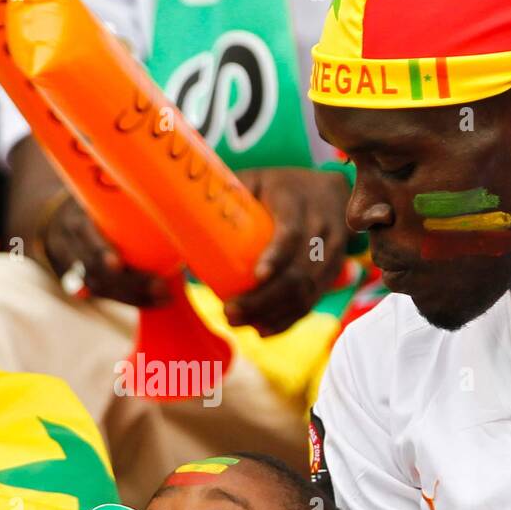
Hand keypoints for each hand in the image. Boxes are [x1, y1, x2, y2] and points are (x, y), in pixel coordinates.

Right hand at [41, 194, 170, 307]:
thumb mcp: (102, 193)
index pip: (84, 235)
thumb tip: (175, 199)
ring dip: (134, 297)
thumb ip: (128, 196)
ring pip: (99, 288)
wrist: (55, 220)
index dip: (98, 250)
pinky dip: (130, 300)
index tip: (116, 263)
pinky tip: (154, 302)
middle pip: (96, 270)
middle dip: (130, 282)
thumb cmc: (94, 200)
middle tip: (162, 286)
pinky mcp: (81, 281)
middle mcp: (70, 244)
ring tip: (164, 297)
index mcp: (76, 217)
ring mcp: (73, 267)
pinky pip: (103, 295)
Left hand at [225, 168, 351, 335]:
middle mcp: (321, 227)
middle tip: (229, 312)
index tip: (256, 277)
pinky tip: (262, 329)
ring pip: (306, 292)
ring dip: (271, 314)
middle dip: (263, 300)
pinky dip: (287, 320)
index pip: (292, 233)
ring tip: (238, 322)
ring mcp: (332, 253)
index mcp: (296, 200)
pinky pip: (312, 301)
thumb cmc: (278, 187)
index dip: (276, 257)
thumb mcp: (254, 180)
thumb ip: (225, 196)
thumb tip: (177, 219)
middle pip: (298, 272)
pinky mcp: (333, 273)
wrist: (330, 191)